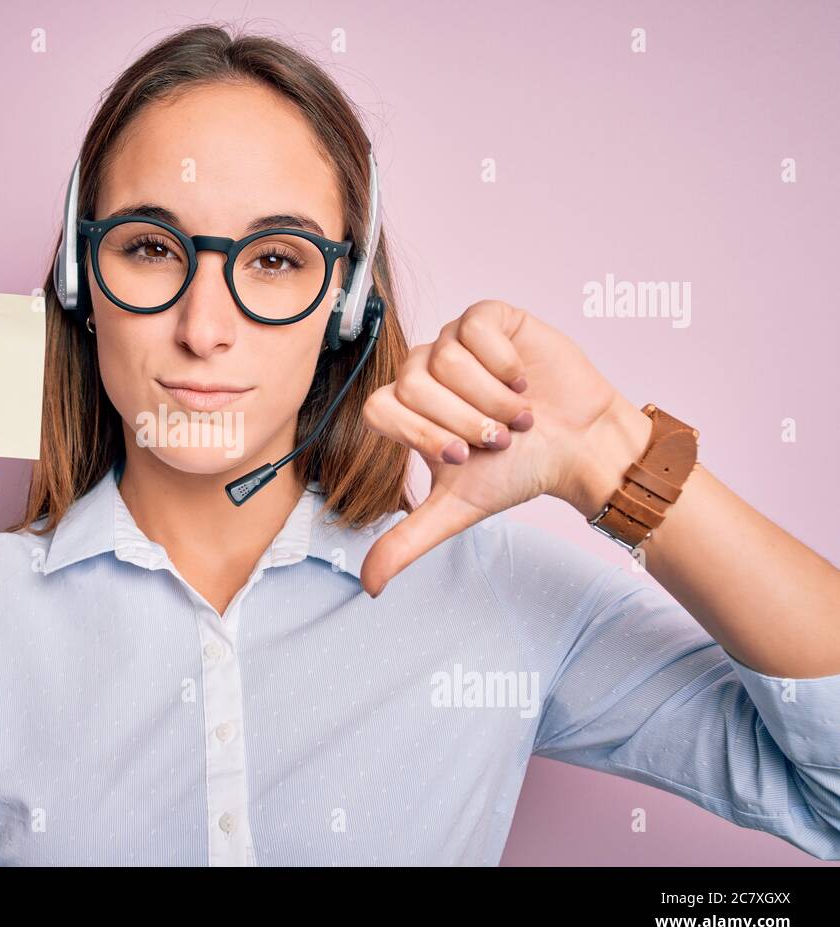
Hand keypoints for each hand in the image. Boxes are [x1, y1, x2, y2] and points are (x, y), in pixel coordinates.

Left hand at [358, 299, 651, 596]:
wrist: (579, 447)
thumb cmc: (516, 473)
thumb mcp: (457, 509)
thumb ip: (408, 540)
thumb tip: (369, 586)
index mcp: (406, 409)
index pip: (380, 408)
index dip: (420, 434)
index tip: (461, 457)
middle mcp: (423, 370)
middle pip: (412, 385)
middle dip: (462, 422)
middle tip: (498, 440)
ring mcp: (453, 341)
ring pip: (446, 359)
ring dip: (489, 398)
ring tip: (518, 416)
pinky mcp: (488, 318)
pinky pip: (474, 327)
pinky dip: (503, 363)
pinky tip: (523, 381)